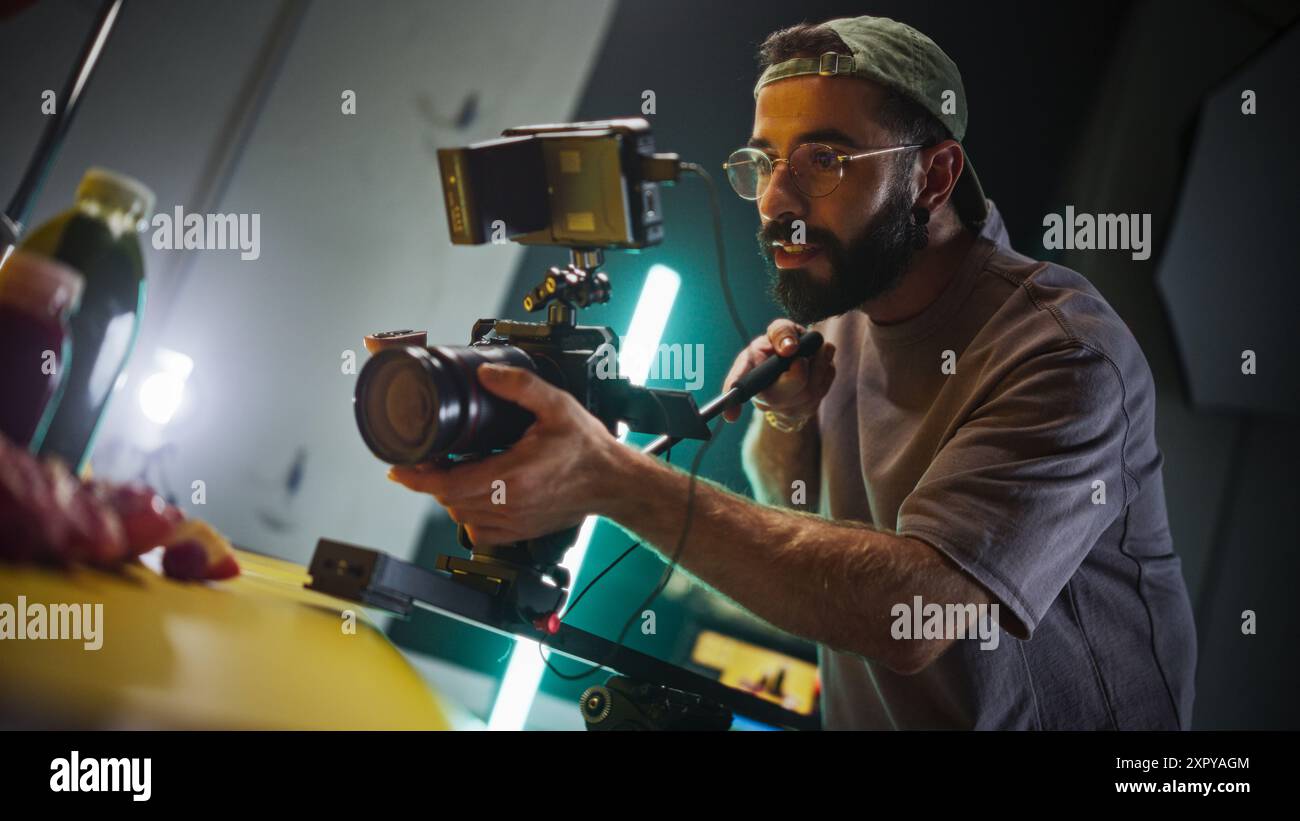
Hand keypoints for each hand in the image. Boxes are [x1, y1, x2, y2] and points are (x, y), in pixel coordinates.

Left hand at [386, 363, 621, 546]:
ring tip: (453, 472)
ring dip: (449, 495)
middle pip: (449, 500)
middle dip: (432, 480)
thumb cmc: (588, 449)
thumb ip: (519, 386)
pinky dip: (468, 515)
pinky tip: (476, 495)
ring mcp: (514, 522)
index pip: (449, 485)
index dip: (417, 478)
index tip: (399, 468)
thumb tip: (485, 374)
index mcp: (514, 476)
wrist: (614, 482)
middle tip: (429, 458)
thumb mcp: (556, 406)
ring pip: (461, 516)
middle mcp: (510, 505)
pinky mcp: (520, 532)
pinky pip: (479, 532)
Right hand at [721, 319, 835, 423]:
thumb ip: (781, 332)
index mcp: (750, 377)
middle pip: (786, 389)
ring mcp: (787, 408)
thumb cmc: (778, 349)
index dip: (731, 404)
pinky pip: (824, 386)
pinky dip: (826, 369)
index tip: (730, 416)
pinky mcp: (808, 409)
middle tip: (801, 353)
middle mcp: (765, 398)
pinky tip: (818, 363)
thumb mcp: (775, 333)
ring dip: (820, 360)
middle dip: (800, 366)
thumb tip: (790, 348)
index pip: (737, 388)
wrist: (794, 366)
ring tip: (816, 348)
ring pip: (812, 386)